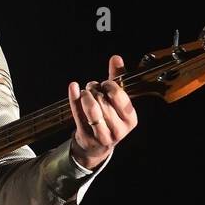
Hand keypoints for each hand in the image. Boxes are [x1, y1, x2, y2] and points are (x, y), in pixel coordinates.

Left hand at [67, 54, 137, 169]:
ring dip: (86, 95)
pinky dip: (74, 98)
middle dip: (95, 89)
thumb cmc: (109, 117)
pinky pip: (78, 113)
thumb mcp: (117, 100)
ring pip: (91, 108)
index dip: (109, 85)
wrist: (97, 146)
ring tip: (86, 93)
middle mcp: (119, 129)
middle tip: (92, 89)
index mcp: (131, 119)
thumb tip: (116, 58)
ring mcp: (102, 135)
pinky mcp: (86, 136)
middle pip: (103, 100)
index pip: (118, 95)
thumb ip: (117, 78)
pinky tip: (73, 87)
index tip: (105, 85)